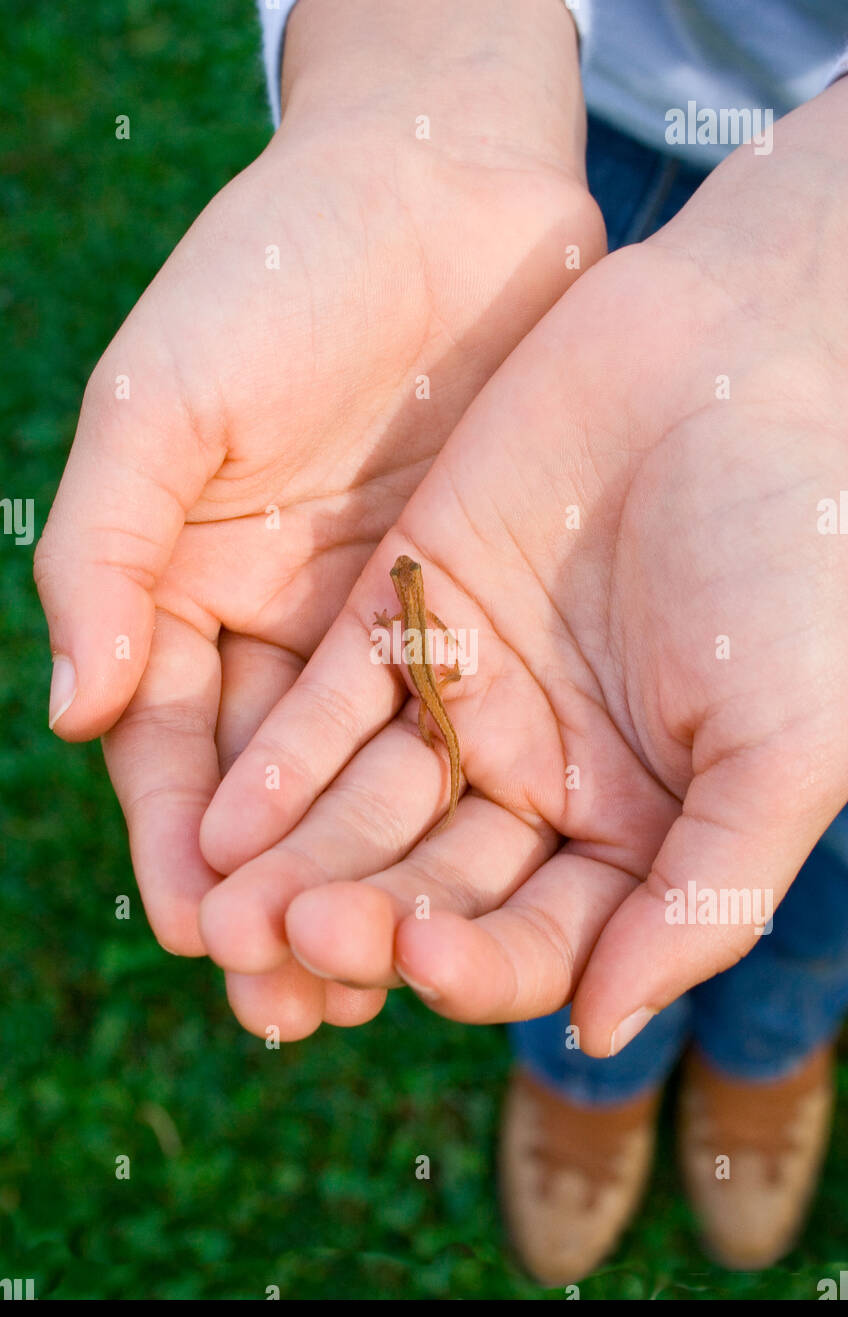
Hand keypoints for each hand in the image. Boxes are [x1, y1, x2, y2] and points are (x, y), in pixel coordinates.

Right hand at [34, 0, 602, 1033]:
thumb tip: (80, 717)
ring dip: (358, 886)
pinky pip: (451, 731)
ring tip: (368, 986)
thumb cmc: (270, 276)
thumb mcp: (157, 402)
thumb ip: (106, 553)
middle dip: (271, 898)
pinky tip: (457, 894)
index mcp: (181, 587)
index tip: (195, 931)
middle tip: (287, 1004)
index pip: (173, 747)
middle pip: (266, 793)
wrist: (431, 190)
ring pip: (358, 786)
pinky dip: (445, 815)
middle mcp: (274, 626)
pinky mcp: (465, 610)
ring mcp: (373, 625)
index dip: (180, 842)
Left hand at [199, 81, 847, 1048]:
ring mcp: (471, 698)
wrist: (748, 358)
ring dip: (298, 867)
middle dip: (359, 924)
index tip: (422, 965)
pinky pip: (331, 708)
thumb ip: (707, 889)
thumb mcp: (791, 742)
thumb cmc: (803, 551)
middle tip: (283, 948)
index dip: (480, 967)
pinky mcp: (408, 616)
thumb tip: (601, 1026)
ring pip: (368, 810)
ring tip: (228, 914)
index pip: (540, 939)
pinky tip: (225, 820)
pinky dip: (281, 765)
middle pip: (435, 888)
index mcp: (638, 829)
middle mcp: (544, 779)